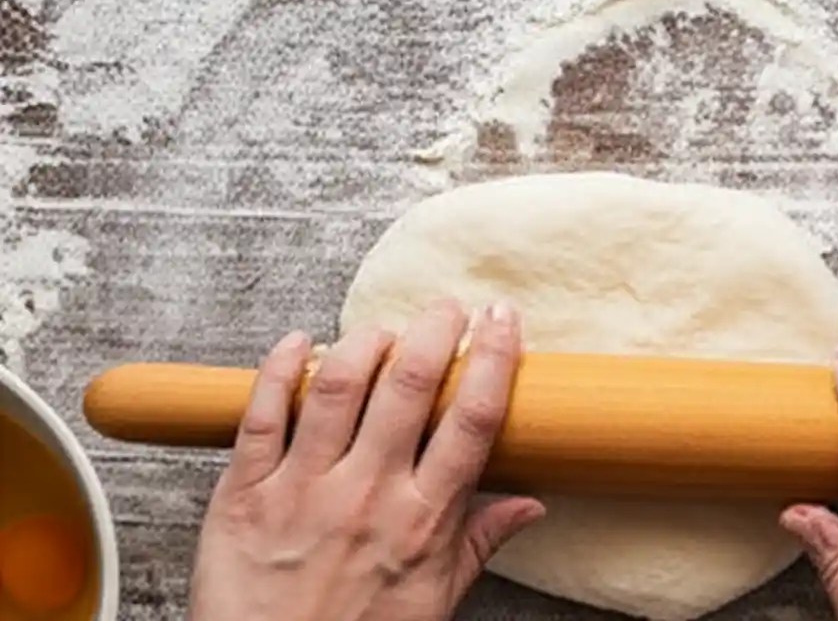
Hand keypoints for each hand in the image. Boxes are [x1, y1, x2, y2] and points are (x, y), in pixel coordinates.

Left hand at [188, 300, 543, 620]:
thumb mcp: (435, 602)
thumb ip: (479, 543)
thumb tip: (530, 505)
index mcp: (422, 520)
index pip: (471, 420)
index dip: (493, 359)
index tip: (502, 321)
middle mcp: (366, 494)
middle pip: (410, 385)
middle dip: (435, 329)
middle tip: (447, 308)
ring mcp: (302, 488)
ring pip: (338, 385)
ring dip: (367, 341)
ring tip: (384, 329)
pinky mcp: (245, 492)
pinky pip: (261, 413)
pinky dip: (279, 367)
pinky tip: (298, 342)